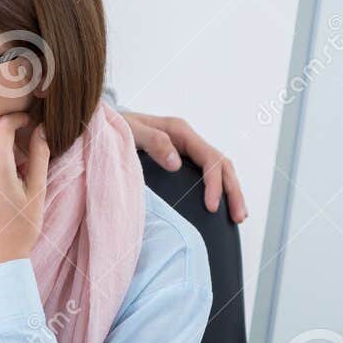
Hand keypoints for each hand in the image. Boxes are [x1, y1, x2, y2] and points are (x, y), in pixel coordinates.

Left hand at [0, 112, 49, 273]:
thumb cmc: (21, 228)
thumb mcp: (38, 191)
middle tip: (27, 166)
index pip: (4, 125)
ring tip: (13, 185)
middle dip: (12, 146)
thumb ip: (39, 156)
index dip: (17, 118)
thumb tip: (41, 129)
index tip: (27, 121)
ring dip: (0, 160)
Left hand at [122, 111, 246, 222]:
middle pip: (222, 164)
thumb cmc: (114, 127)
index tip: (212, 207)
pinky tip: (220, 207)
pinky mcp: (180, 160)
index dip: (214, 184)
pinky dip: (218, 189)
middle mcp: (187, 140)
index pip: (209, 159)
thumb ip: (152, 142)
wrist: (103, 124)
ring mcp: (185, 150)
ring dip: (231, 192)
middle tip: (238, 218)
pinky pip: (205, 174)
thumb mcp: (130, 131)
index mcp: (180, 132)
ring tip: (238, 217)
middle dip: (233, 191)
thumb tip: (176, 163)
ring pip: (219, 169)